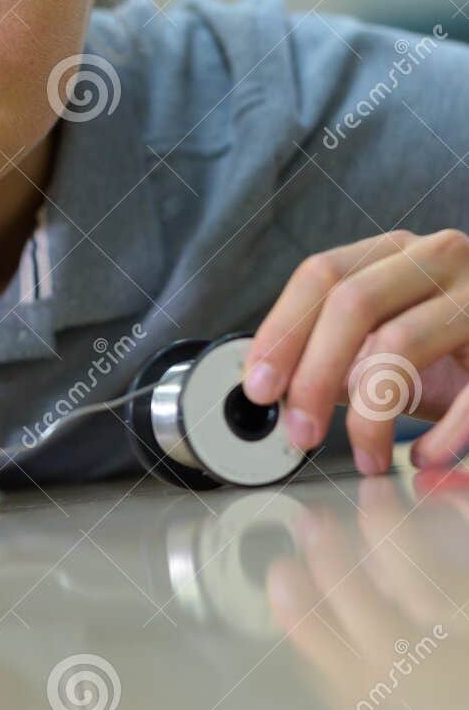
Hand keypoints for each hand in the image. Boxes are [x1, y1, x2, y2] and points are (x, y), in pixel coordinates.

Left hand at [241, 228, 468, 474]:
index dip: (282, 332)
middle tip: (300, 431)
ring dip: (371, 415)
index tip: (259, 388)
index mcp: (395, 252)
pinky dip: (442, 435)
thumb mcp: (389, 337)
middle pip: (352, 303)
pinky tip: (423, 457)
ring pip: (400, 344)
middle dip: (314, 376)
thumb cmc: (452, 348)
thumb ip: (336, 354)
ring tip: (366, 457)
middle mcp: (437, 258)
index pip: (320, 275)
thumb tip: (276, 395)